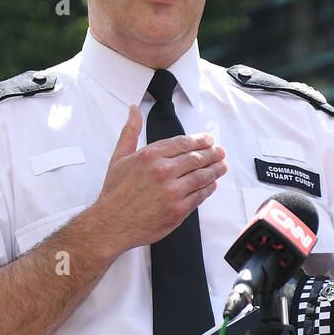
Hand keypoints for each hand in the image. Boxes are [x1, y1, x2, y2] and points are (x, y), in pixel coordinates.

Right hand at [93, 104, 226, 253]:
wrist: (111, 224)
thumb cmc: (115, 192)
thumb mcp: (119, 157)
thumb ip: (130, 131)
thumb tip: (134, 110)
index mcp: (150, 155)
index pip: (183, 143)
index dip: (200, 140)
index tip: (209, 140)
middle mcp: (163, 171)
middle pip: (196, 158)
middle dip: (212, 153)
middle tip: (220, 152)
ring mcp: (172, 191)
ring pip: (201, 176)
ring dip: (214, 170)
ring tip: (222, 166)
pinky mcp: (177, 210)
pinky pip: (199, 196)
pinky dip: (208, 189)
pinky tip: (212, 184)